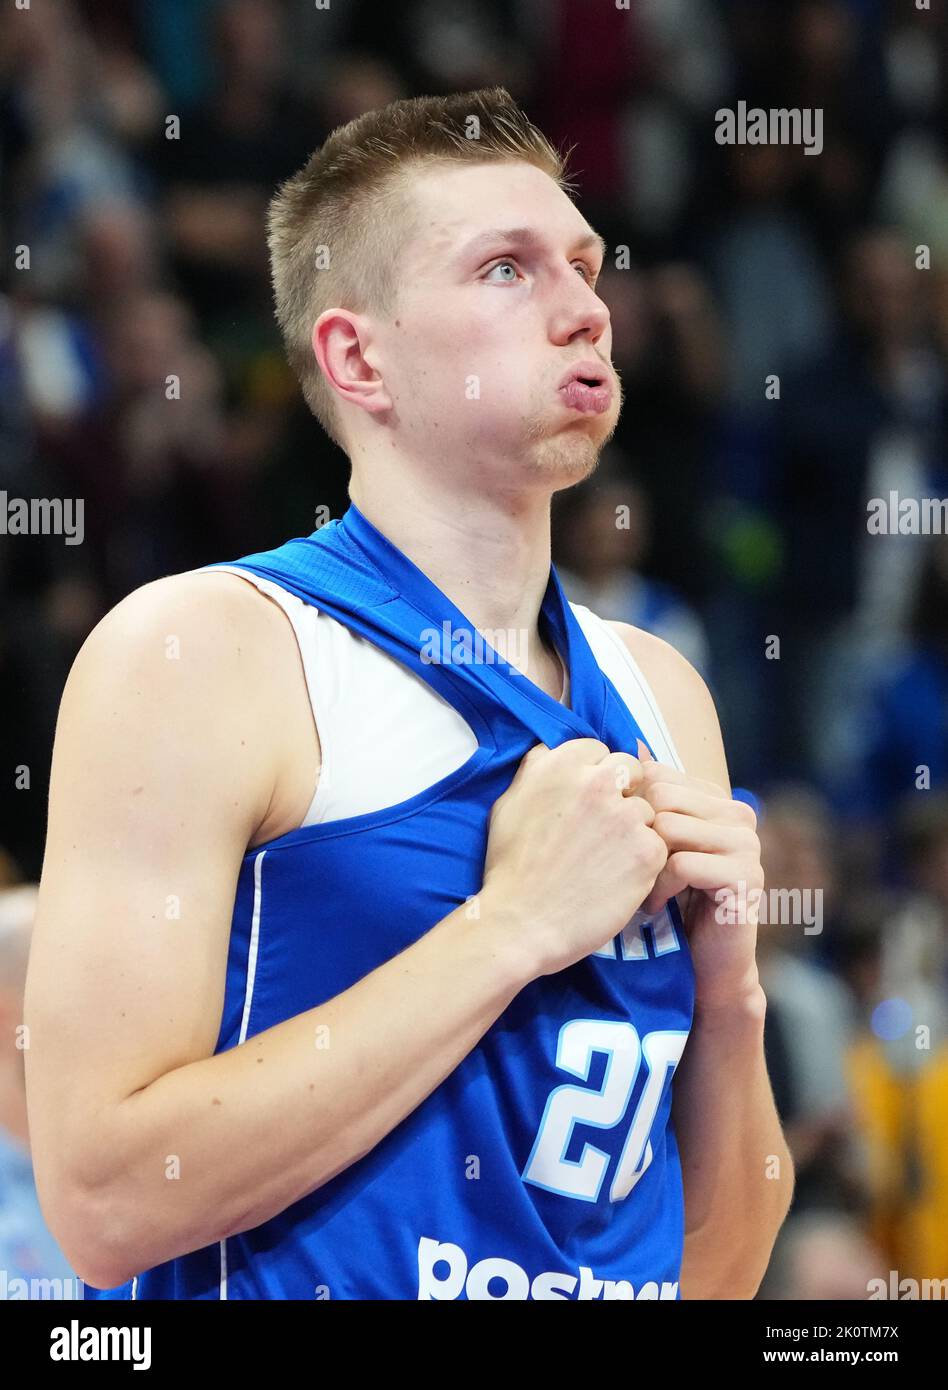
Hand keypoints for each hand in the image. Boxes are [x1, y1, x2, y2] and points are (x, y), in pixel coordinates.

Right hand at [482, 738, 667, 977]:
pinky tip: (618, 876)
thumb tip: (557, 751)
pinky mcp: (648, 850)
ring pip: (647, 809)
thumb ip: (539, 769)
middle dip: (622, 793)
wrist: (522, 922)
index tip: (586, 801)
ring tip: (608, 858)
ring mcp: (626, 815)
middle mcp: (597, 782)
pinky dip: (643, 859)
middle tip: (604, 826)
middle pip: (631, 770)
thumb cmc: (511, 866)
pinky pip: (658, 842)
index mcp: (561, 764)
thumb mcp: (510, 801)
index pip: (600, 750)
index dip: (596, 775)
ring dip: (634, 828)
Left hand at [634, 743, 763, 1008]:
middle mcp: (739, 814)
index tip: (623, 843)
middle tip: (631, 870)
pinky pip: (681, 862)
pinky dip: (659, 886)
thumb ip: (651, 800)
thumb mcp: (657, 844)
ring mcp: (747, 844)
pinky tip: (656, 905)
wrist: (706, 964)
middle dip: (637, 833)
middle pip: (661, 796)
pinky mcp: (744, 876)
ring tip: (642, 888)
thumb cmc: (671, 900)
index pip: (658, 774)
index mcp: (719, 799)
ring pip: (668, 826)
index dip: (631, 808)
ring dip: (645, 863)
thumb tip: (631, 745)